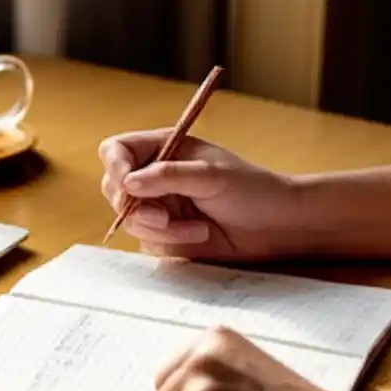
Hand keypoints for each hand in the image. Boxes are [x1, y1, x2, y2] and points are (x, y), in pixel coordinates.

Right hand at [98, 129, 305, 260]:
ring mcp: (158, 205)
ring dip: (159, 228)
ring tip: (197, 229)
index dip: (115, 166)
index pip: (116, 150)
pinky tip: (200, 235)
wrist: (277, 226)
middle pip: (113, 188)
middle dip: (135, 207)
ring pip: (129, 220)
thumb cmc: (252, 190)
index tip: (128, 184)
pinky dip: (169, 241)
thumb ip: (168, 176)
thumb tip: (128, 182)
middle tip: (163, 217)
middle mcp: (155, 177)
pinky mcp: (165, 233)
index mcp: (163, 149)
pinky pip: (146, 241)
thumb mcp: (211, 176)